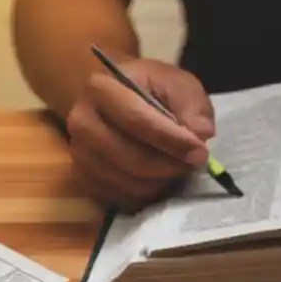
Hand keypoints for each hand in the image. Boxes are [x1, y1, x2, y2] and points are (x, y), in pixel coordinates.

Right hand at [64, 58, 214, 210]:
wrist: (121, 102)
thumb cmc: (152, 90)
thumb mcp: (177, 84)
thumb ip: (191, 104)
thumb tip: (201, 133)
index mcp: (100, 88)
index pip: (135, 120)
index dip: (171, 140)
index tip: (200, 150)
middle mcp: (81, 122)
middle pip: (130, 157)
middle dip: (169, 164)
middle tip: (196, 161)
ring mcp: (79, 154)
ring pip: (128, 182)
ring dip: (162, 180)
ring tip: (178, 166)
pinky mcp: (84, 179)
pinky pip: (122, 198)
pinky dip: (148, 193)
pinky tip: (161, 177)